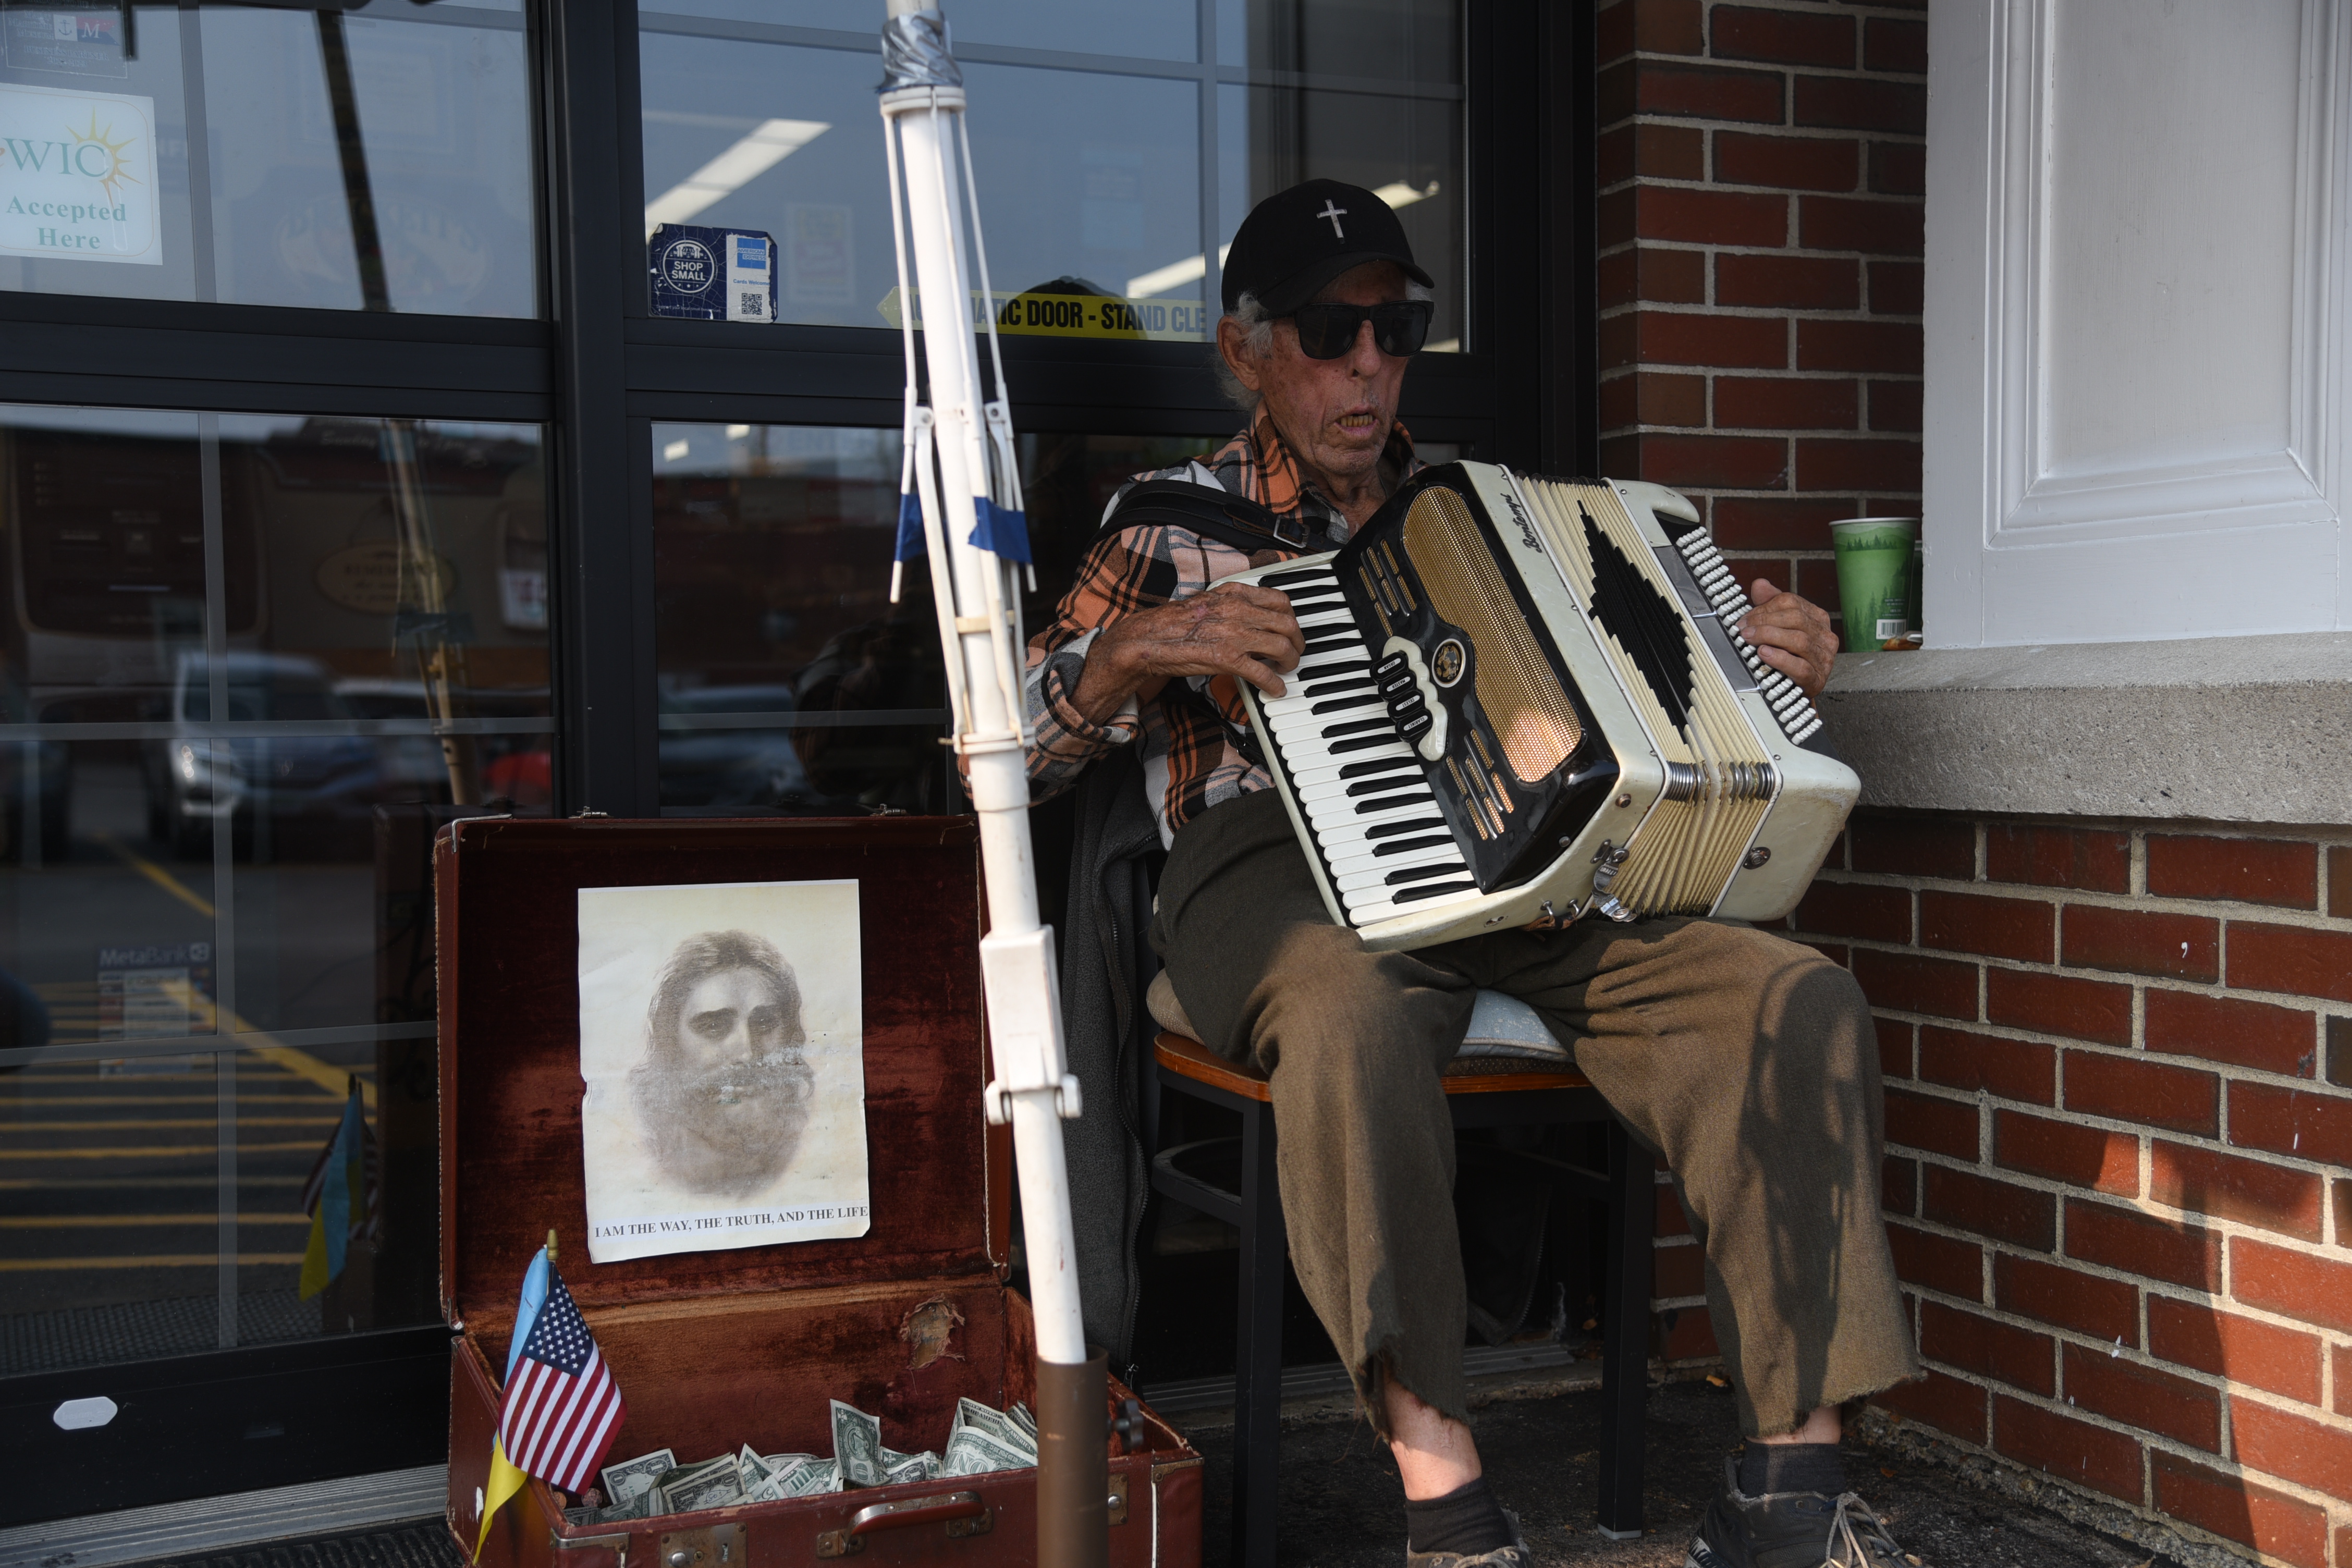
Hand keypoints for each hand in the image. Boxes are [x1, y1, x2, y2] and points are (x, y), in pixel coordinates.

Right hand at [1071, 584, 1304, 723]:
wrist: (1147, 639)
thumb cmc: (1172, 624)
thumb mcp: (1207, 601)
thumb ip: (1231, 604)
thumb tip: (1251, 612)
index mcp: (1233, 594)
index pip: (1280, 599)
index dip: (1292, 618)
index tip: (1291, 629)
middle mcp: (1238, 610)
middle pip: (1287, 624)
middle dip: (1297, 642)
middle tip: (1294, 653)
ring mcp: (1234, 634)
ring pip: (1282, 646)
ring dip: (1290, 662)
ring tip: (1286, 670)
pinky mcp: (1227, 658)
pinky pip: (1263, 672)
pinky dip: (1274, 684)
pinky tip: (1275, 690)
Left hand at [1738, 579, 1839, 701]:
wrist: (1793, 691)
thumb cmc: (1787, 655)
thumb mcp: (1779, 626)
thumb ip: (1770, 604)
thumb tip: (1759, 584)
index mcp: (1817, 618)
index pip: (1791, 603)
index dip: (1765, 608)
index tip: (1744, 618)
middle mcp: (1825, 636)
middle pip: (1796, 619)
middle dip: (1764, 622)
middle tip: (1743, 629)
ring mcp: (1824, 658)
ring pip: (1799, 641)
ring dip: (1769, 637)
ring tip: (1749, 639)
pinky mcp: (1817, 678)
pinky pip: (1800, 666)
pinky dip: (1780, 659)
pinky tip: (1764, 654)